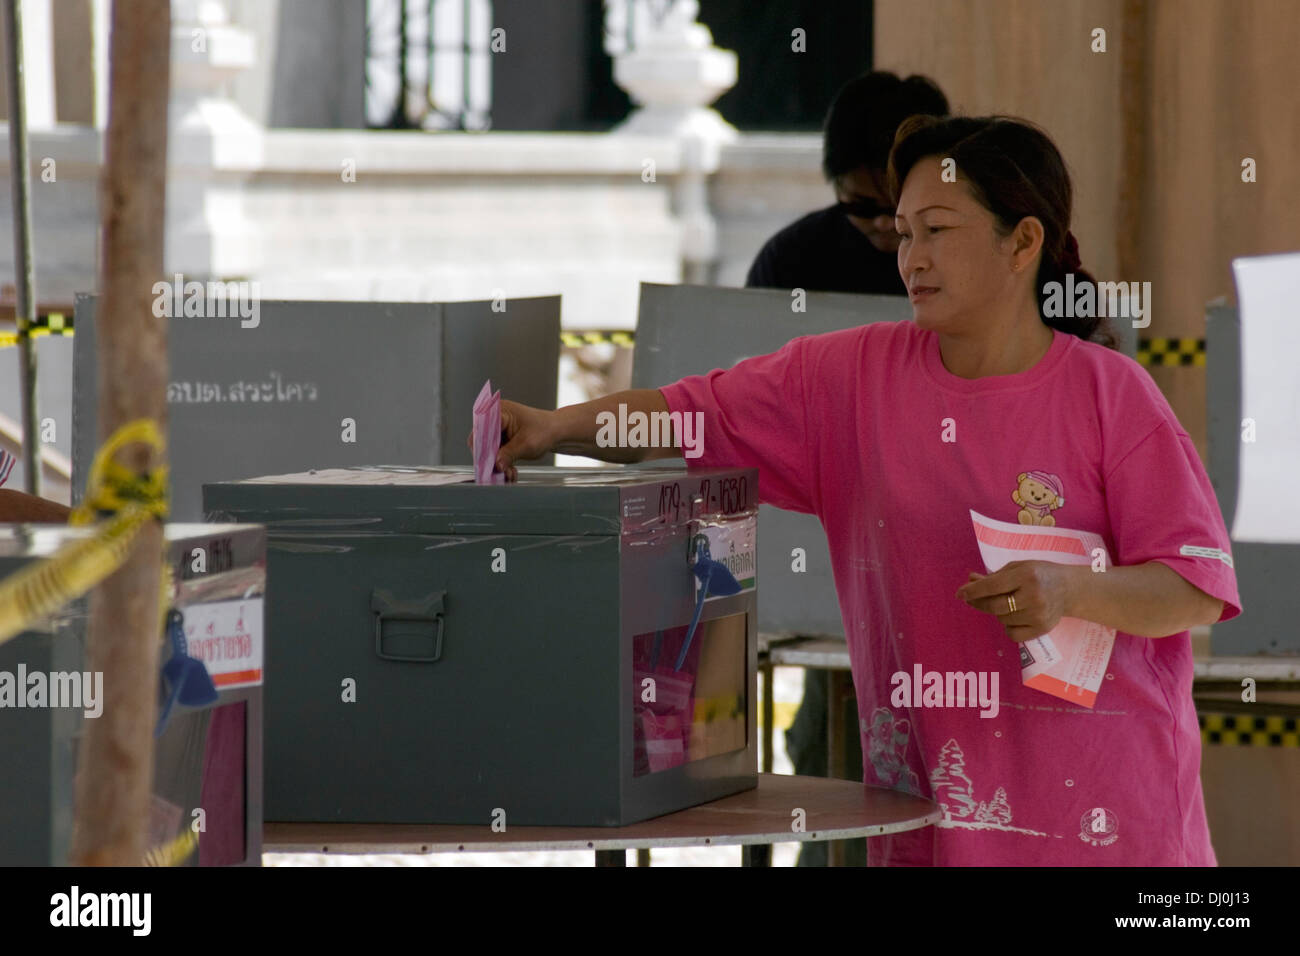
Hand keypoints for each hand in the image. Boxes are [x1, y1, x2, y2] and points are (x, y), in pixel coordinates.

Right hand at [465, 399, 555, 481]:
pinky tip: (511, 472)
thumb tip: (496, 465)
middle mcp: (495, 418)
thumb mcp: (527, 444)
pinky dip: (503, 464)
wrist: (556, 432)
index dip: (482, 447)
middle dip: (492, 460)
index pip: (482, 430)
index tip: (487, 463)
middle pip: (483, 442)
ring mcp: (498, 429)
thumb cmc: (545, 430)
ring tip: (510, 475)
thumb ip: (509, 454)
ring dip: (498, 465)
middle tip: (500, 473)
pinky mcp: (501, 439)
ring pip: (489, 451)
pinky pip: (496, 454)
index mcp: (500, 411)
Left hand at [955, 561, 1075, 642]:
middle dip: (979, 603)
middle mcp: (1034, 595)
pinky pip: (1012, 634)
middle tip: (970, 599)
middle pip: (995, 606)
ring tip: (1008, 602)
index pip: (993, 586)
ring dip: (997, 612)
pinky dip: (1008, 626)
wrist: (1069, 589)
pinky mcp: (1042, 628)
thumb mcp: (1018, 568)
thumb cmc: (1039, 574)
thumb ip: (993, 576)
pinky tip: (1014, 616)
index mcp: (1027, 575)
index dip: (974, 591)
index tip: (960, 593)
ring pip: (1002, 619)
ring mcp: (1039, 614)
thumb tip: (969, 581)